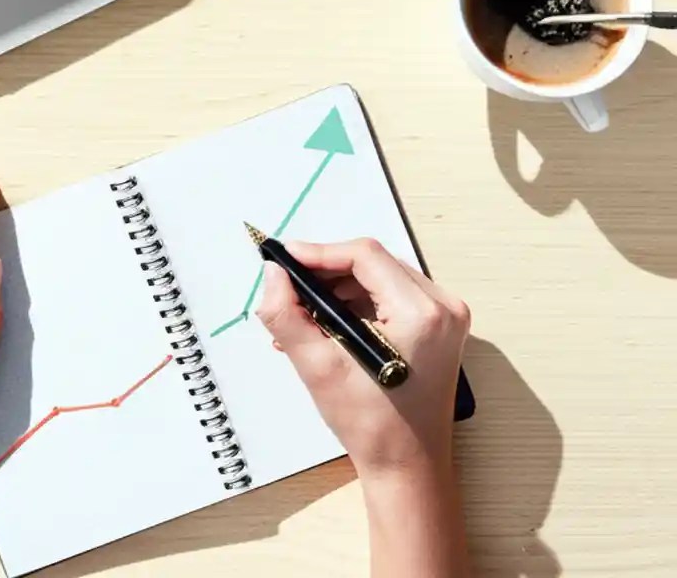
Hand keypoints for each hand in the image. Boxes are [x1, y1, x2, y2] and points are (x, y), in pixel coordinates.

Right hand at [255, 238, 469, 478]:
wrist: (407, 465)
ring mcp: (445, 317)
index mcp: (422, 314)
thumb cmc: (373, 426)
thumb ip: (286, 315)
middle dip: (325, 274)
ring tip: (302, 315)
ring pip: (380, 278)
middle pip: (373, 264)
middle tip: (288, 289)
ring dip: (338, 290)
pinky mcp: (439, 328)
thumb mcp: (318, 368)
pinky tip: (326, 325)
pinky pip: (391, 297)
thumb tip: (272, 275)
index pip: (365, 256)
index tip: (285, 260)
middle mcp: (442, 308)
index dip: (319, 253)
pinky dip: (356, 304)